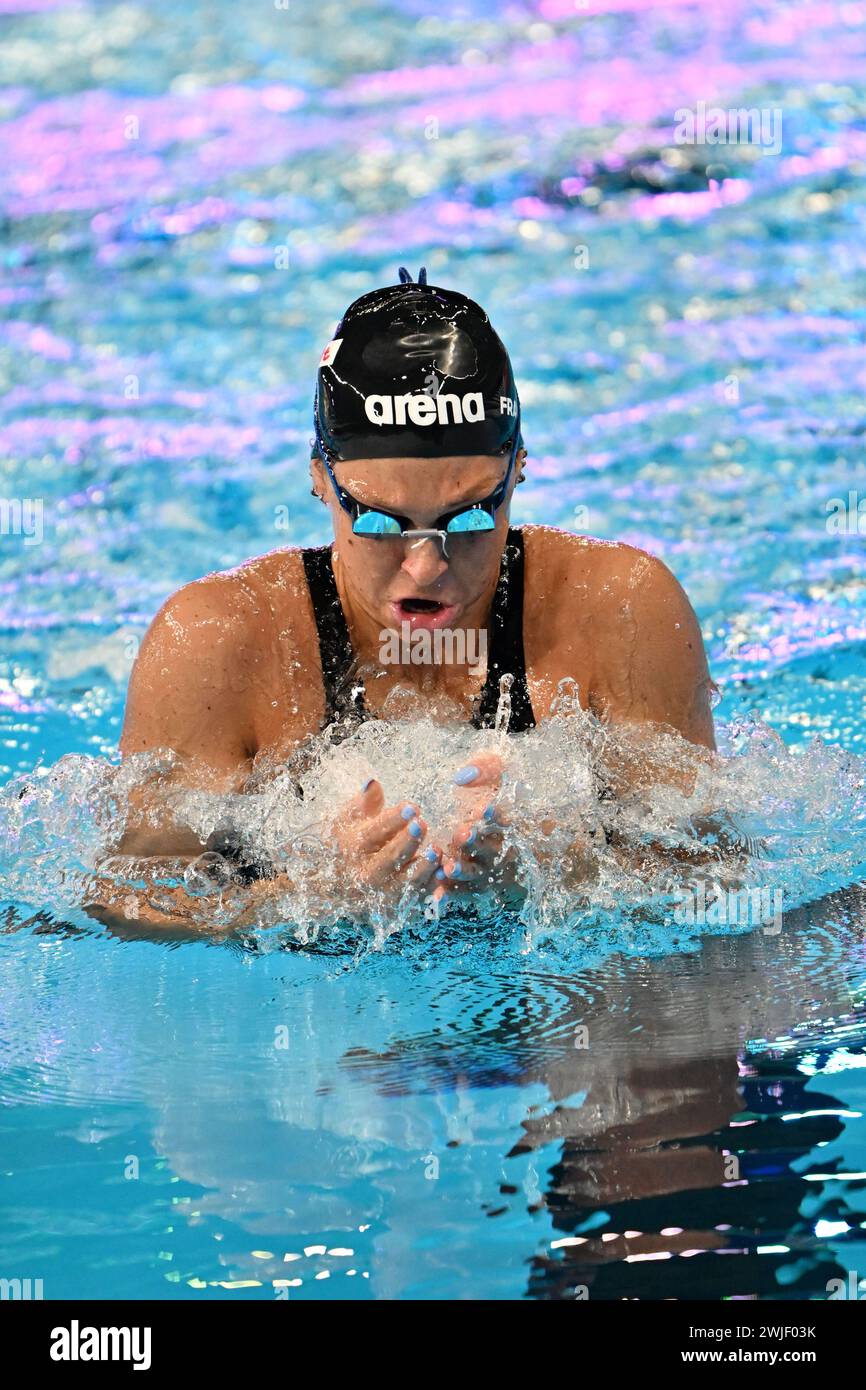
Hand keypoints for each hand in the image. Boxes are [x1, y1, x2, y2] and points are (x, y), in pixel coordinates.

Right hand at [331, 777, 443, 894]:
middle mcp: (369, 873)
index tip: (411, 807)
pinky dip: (433, 890)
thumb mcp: (351, 819)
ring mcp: (385, 892)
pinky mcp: (400, 906)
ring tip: (437, 850)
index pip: (375, 832)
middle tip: (422, 824)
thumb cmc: (352, 841)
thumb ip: (365, 801)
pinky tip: (445, 876)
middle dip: (407, 842)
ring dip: (423, 867)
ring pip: (406, 882)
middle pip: (390, 857)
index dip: (393, 820)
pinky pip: (419, 899)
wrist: (341, 884)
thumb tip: (372, 782)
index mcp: (356, 847)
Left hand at [432, 753, 519, 903]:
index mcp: (507, 822)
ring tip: (449, 866)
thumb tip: (462, 776)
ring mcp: (488, 870)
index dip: (497, 815)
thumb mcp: (498, 776)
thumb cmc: (493, 795)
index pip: (506, 819)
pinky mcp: (474, 887)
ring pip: (477, 873)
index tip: (484, 808)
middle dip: (476, 843)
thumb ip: (487, 769)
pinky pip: (463, 893)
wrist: (499, 833)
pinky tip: (438, 891)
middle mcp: (500, 848)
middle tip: (462, 834)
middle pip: (491, 849)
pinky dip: (452, 892)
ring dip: (463, 871)